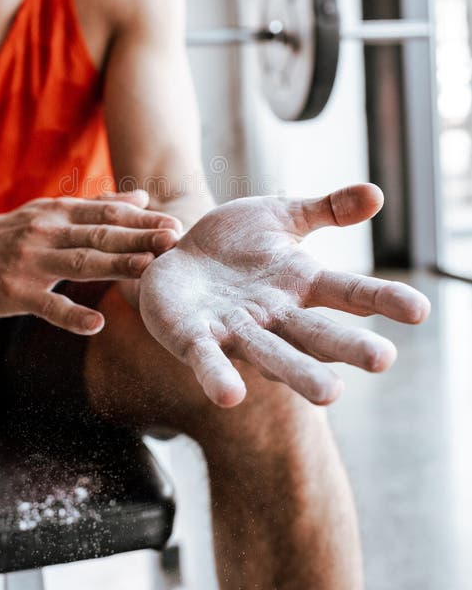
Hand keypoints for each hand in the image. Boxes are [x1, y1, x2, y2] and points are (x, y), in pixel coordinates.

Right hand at [0, 191, 180, 332]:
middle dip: (139, 239)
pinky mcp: (15, 292)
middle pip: (100, 236)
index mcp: (60, 213)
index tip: (176, 226)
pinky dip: (71, 315)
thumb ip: (97, 206)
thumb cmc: (14, 232)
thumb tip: (141, 198)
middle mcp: (49, 233)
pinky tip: (96, 324)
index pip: (108, 215)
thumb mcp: (52, 211)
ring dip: (115, 266)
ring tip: (148, 271)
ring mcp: (31, 262)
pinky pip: (47, 306)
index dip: (142, 221)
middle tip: (174, 242)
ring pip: (79, 264)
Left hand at [138, 184, 429, 406]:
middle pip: (316, 333)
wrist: (170, 252)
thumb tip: (377, 193)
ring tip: (329, 393)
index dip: (382, 298)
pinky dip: (218, 376)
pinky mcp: (193, 337)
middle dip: (347, 345)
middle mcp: (273, 314)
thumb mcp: (279, 216)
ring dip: (297, 373)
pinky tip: (230, 396)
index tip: (419, 308)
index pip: (348, 292)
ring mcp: (234, 330)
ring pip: (270, 354)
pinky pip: (207, 360)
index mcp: (299, 284)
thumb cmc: (231, 242)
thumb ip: (326, 210)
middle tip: (383, 359)